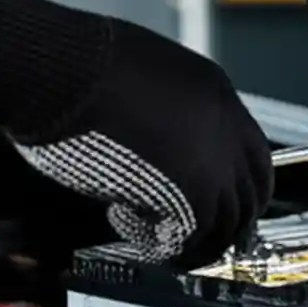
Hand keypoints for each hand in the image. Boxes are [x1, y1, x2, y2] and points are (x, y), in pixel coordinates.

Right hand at [0, 0, 272, 266]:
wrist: (55, 68)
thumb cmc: (75, 64)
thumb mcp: (140, 77)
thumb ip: (163, 111)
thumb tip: (159, 143)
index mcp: (216, 92)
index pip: (253, 153)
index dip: (236, 185)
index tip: (217, 204)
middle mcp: (227, 126)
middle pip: (252, 194)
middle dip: (226, 222)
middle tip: (196, 239)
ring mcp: (214, 162)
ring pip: (225, 225)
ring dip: (190, 238)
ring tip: (153, 236)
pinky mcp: (191, 194)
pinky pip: (188, 238)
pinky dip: (158, 241)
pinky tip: (121, 218)